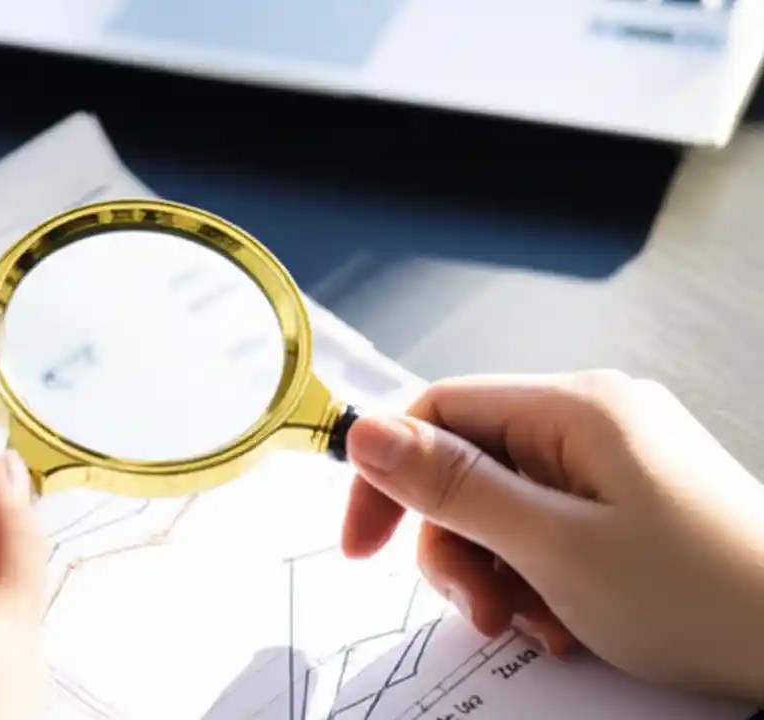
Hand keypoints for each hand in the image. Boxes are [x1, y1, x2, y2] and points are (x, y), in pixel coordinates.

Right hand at [340, 371, 763, 704]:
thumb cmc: (698, 597)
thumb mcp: (552, 546)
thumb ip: (453, 485)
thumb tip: (364, 431)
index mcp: (574, 407)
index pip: (437, 411)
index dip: (388, 475)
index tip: (363, 549)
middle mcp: (592, 419)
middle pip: (468, 464)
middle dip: (457, 543)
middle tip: (479, 609)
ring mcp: (615, 459)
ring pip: (503, 504)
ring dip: (497, 571)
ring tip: (534, 625)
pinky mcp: (631, 500)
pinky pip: (548, 525)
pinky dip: (537, 575)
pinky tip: (564, 621)